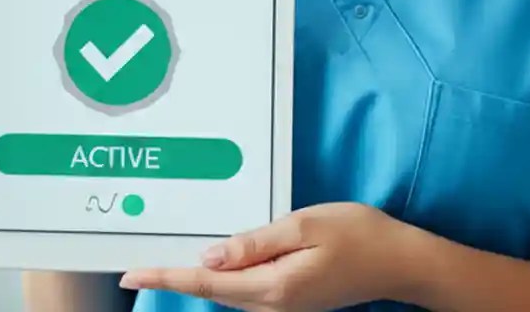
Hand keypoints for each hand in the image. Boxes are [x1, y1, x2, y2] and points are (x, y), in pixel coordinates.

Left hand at [119, 203, 411, 311]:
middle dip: (174, 278)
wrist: (400, 262)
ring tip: (164, 264)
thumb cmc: (358, 235)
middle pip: (211, 291)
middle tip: (137, 266)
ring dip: (198, 279)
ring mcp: (283, 305)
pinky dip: (225, 277)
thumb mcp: (304, 226)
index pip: (205, 281)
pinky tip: (215, 262)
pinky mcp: (292, 299)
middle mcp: (272, 304)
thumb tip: (210, 257)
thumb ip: (254, 243)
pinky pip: (247, 290)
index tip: (130, 273)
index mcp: (271, 286)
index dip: (165, 276)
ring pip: (228, 292)